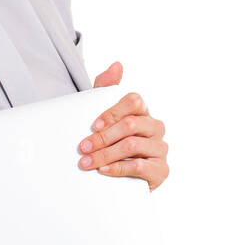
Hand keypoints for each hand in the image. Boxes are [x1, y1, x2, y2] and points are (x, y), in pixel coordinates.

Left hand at [78, 61, 169, 191]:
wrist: (120, 180)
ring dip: (105, 154)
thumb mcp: (104, 116)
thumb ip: (106, 89)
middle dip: (103, 137)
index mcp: (144, 112)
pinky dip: (118, 168)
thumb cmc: (112, 144)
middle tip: (83, 147)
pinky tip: (103, 170)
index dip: (112, 112)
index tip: (93, 125)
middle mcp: (156, 127)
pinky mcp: (162, 170)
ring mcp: (161, 149)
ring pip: (132, 145)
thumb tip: (117, 64)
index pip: (134, 101)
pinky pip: (139, 166)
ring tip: (86, 162)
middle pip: (131, 125)